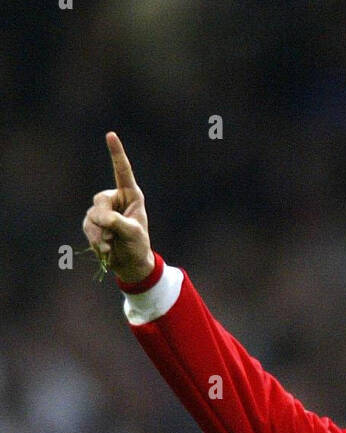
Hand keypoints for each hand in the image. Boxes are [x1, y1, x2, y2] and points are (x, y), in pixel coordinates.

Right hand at [82, 132, 154, 283]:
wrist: (130, 264)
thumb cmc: (137, 246)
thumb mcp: (133, 234)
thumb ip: (117, 223)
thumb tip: (99, 217)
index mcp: (131, 195)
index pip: (122, 171)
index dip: (116, 153)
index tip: (110, 135)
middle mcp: (115, 199)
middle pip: (100, 200)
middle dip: (104, 219)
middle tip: (111, 235)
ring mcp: (102, 210)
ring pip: (92, 215)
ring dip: (100, 234)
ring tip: (111, 245)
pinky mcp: (93, 222)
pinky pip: (88, 226)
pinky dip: (95, 239)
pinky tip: (105, 249)